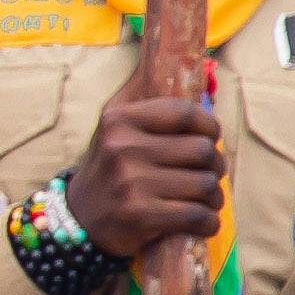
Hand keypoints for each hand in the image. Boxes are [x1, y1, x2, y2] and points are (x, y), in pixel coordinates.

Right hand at [64, 88, 227, 259]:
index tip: (210, 139)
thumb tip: (174, 70)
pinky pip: (198, 216)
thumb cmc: (112, 171)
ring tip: (202, 201)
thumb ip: (145, 105)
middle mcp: (122, 148)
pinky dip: (207, 223)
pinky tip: (199, 223)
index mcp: (119, 121)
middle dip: (215, 167)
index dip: (210, 127)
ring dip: (213, 198)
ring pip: (207, 185)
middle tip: (206, 176)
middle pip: (203, 150)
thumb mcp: (116, 131)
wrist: (78, 219)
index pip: (185, 113)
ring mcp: (130, 182)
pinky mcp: (139, 215)